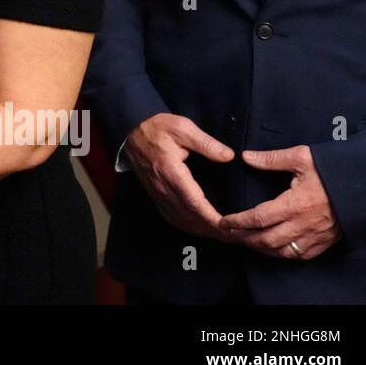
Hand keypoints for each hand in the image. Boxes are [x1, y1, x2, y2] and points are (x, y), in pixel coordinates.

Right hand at [125, 113, 235, 239]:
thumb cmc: (156, 128)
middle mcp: (163, 187)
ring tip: (223, 236)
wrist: (130, 132)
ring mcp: (158, 193)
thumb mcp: (182, 127)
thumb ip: (205, 142)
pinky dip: (188, 227)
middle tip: (235, 236)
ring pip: (181, 220)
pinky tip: (199, 229)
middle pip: (189, 217)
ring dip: (202, 231)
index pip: (194, 202)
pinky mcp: (156, 195)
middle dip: (213, 230)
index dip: (212, 218)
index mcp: (171, 172)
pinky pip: (172, 217)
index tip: (229, 227)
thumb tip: (228, 156)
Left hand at [219, 146, 341, 260]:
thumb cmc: (333, 169)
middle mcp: (303, 224)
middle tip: (228, 235)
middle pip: (266, 240)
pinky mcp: (326, 241)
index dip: (237, 222)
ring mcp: (315, 235)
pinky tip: (275, 249)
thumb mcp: (302, 157)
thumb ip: (271, 159)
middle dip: (244, 239)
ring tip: (247, 242)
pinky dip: (284, 255)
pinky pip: (301, 255)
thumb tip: (245, 157)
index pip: (258, 218)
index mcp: (294, 204)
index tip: (223, 222)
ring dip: (262, 249)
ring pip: (282, 252)